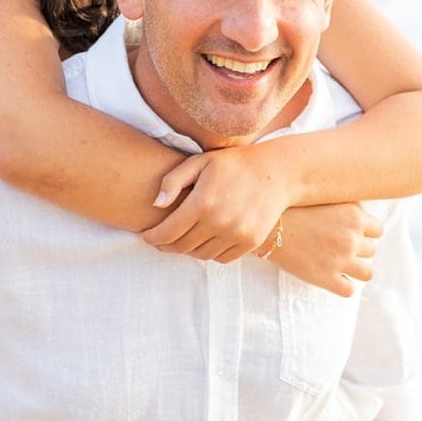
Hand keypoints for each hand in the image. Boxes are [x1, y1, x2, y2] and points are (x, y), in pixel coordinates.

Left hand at [142, 146, 289, 262]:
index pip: (168, 232)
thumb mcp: (200, 162)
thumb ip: (173, 181)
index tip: (145, 236)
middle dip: (166, 245)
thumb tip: (156, 204)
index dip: (152, 238)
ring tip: (182, 240)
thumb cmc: (233, 164)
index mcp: (203, 202)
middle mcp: (219, 222)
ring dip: (187, 250)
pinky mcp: (250, 242)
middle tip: (160, 240)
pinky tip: (205, 241)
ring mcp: (236, 234)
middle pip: (182, 246)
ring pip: (201, 255)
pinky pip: (221, 258)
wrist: (276, 172)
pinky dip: (209, 253)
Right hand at [274, 203, 382, 295]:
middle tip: (338, 245)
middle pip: (372, 250)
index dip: (365, 231)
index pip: (378, 230)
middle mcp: (350, 238)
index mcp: (353, 216)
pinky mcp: (325, 278)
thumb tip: (362, 212)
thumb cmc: (291, 208)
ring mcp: (339, 260)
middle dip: (357, 249)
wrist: (265, 225)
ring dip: (356, 268)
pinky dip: (342, 285)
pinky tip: (330, 277)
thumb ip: (346, 204)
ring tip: (339, 263)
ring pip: (367, 273)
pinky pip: (349, 290)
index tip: (350, 232)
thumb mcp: (323, 196)